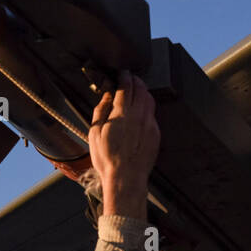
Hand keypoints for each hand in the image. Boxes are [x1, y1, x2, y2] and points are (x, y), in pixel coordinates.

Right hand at [88, 71, 158, 218]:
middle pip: (141, 88)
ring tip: (137, 91)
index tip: (122, 73)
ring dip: (143, 92)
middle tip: (130, 78)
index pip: (126, 86)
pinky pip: (152, 114)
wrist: (126, 178)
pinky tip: (140, 112)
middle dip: (135, 80)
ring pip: (149, 99)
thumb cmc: (107, 159)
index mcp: (122, 113)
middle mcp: (139, 115)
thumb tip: (107, 96)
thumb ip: (101, 111)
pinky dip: (146, 108)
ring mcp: (149, 124)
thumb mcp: (94, 134)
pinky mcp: (155, 134)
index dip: (124, 76)